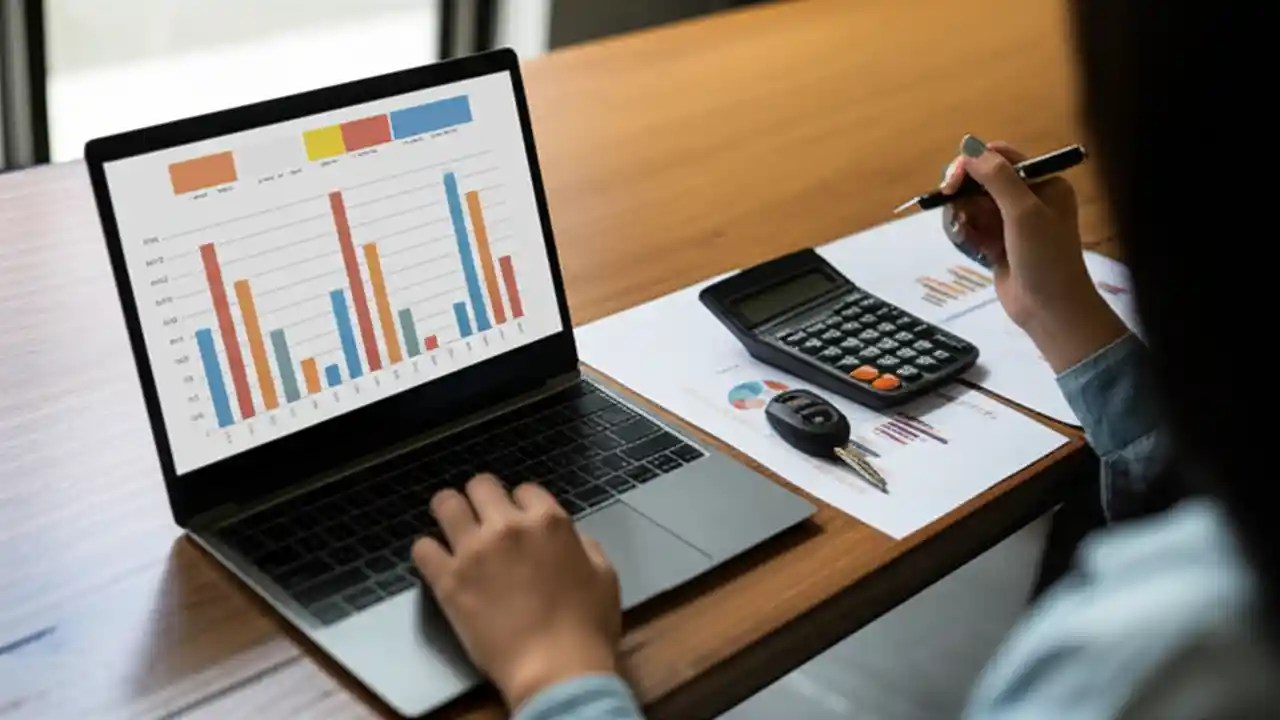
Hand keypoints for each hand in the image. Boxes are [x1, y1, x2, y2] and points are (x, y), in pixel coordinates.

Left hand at [412, 475, 621, 710]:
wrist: (555, 668)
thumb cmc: (588, 626)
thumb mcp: (604, 576)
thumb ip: (584, 546)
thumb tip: (569, 538)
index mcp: (549, 521)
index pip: (525, 489)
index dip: (522, 504)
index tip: (520, 521)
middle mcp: (508, 525)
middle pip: (480, 485)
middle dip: (482, 498)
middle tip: (483, 519)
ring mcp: (474, 550)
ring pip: (445, 503)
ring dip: (449, 511)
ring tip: (452, 527)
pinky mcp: (447, 580)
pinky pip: (422, 548)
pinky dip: (429, 552)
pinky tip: (438, 563)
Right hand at [941, 135, 1126, 370]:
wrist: (1050, 309)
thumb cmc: (1045, 257)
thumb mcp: (1023, 212)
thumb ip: (997, 177)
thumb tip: (968, 146)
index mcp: (1045, 183)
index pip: (1002, 158)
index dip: (974, 163)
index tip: (953, 180)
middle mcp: (1029, 198)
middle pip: (982, 180)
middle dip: (965, 192)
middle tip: (949, 202)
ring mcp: (1012, 222)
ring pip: (973, 204)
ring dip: (963, 215)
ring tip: (965, 232)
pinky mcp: (998, 243)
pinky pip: (973, 227)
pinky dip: (966, 233)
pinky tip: (970, 244)